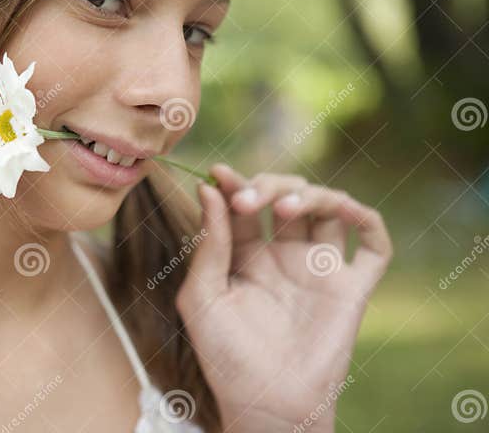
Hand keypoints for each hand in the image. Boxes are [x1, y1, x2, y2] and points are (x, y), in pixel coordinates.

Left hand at [175, 165, 392, 432]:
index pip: (246, 206)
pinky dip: (367, 219)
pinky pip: (373, 245)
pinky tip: (344, 212)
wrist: (266, 404)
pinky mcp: (352, 288)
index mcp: (247, 257)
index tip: (219, 172)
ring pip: (329, 208)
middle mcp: (285, 257)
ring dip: (311, 194)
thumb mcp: (203, 296)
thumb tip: (208, 188)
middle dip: (268, 187)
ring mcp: (321, 270)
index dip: (235, 185)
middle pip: (287, 197)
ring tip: (284, 208)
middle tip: (247, 200)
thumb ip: (210, 244)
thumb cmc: (226, 357)